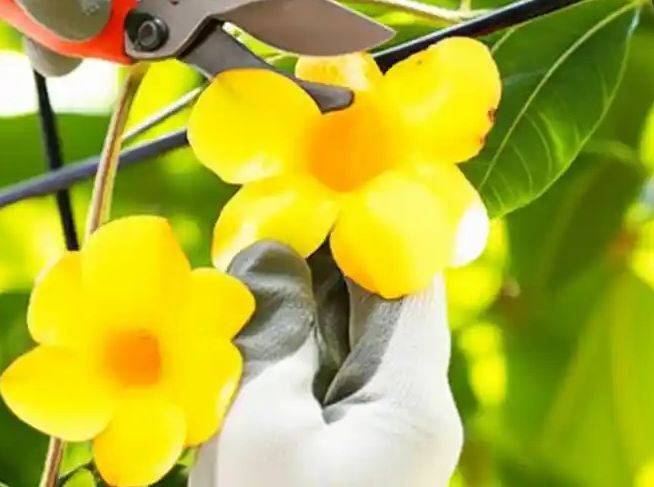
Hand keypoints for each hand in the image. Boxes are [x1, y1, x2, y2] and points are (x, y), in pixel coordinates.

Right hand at [189, 242, 464, 486]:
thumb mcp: (255, 422)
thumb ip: (270, 326)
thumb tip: (270, 249)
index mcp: (414, 404)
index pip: (409, 279)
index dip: (357, 226)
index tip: (298, 193)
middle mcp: (415, 419)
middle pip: (380, 309)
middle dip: (317, 262)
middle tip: (253, 226)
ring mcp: (385, 443)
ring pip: (349, 346)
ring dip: (298, 307)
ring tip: (238, 275)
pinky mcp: (351, 461)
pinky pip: (328, 384)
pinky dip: (292, 354)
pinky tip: (244, 337)